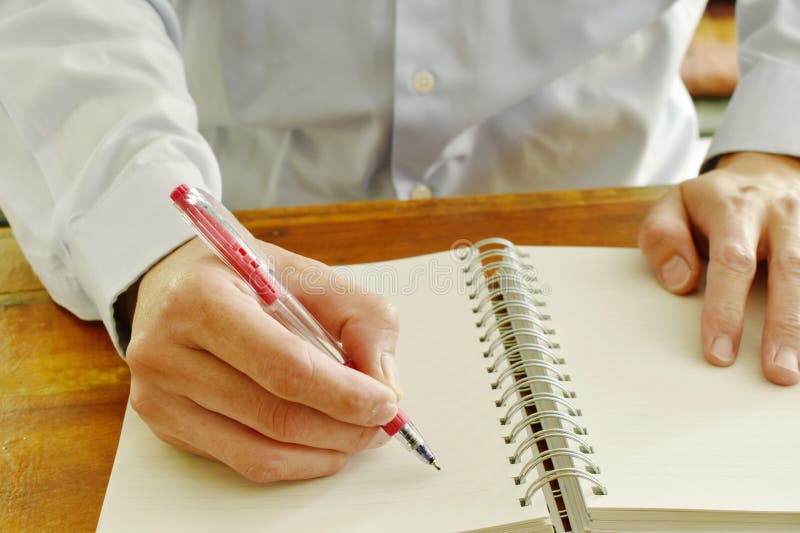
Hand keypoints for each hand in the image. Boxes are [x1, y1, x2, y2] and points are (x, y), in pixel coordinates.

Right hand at [125, 238, 401, 480]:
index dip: (343, 393)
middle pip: (275, 415)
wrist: (176, 289)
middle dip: (344, 426)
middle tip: (381, 422)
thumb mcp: (305, 275)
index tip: (385, 401)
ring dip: (325, 450)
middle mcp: (169, 351)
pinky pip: (244, 462)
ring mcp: (160, 395)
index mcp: (202, 299)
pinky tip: (322, 444)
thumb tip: (383, 381)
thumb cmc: (245, 279)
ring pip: (261, 451)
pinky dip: (296, 462)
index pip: (283, 366)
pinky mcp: (166, 425)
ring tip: (358, 434)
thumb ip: (359, 316)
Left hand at [639, 152, 799, 385]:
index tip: (719, 352)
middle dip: (785, 326)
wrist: (764, 174)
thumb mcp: (672, 208)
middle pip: (791, 270)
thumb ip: (663, 239)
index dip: (726, 309)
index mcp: (734, 208)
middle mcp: (781, 214)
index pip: (732, 262)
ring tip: (798, 369)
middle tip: (778, 372)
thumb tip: (680, 281)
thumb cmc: (711, 204)